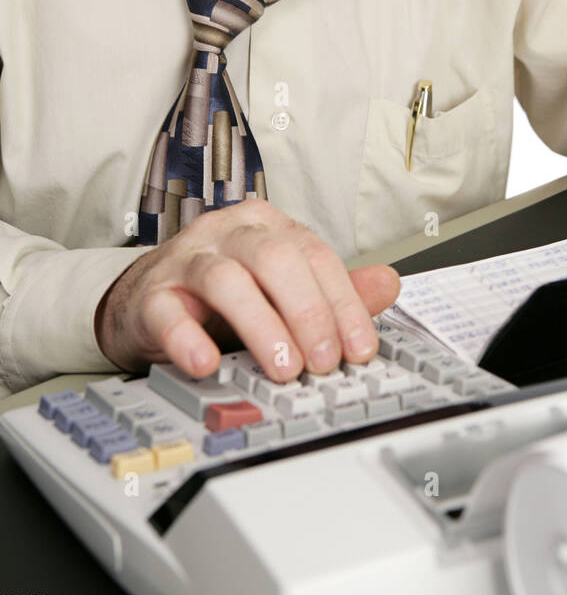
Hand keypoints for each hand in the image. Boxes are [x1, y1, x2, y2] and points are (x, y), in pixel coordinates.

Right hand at [95, 199, 400, 380]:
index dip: (342, 303)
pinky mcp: (151, 294)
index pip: (315, 255)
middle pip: (275, 258)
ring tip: (284, 367)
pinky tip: (207, 363)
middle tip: (324, 362)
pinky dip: (187, 338)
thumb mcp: (282, 291)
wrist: (149, 301)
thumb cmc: (222, 295)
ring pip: (226, 279)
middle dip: (307, 312)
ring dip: (261, 327)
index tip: (360, 348)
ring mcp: (187, 260)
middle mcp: (229, 233)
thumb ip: (333, 291)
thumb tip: (389, 284)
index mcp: (268, 226)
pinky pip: (167, 311)